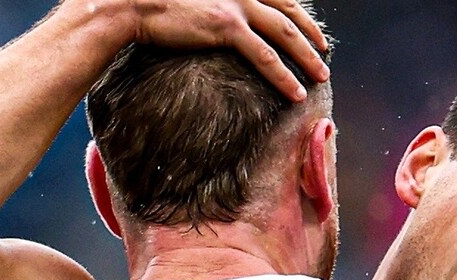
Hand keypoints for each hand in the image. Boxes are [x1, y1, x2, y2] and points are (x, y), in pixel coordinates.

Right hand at [128, 0, 329, 100]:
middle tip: (325, 53)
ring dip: (307, 57)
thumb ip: (213, 6)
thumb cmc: (153, 2)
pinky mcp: (227, 26)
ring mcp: (236, 4)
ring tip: (321, 75)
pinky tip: (296, 93)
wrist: (132, 2)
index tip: (309, 30)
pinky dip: (284, 76)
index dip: (298, 14)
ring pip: (285, 34)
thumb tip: (219, 24)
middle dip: (311, 34)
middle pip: (289, 12)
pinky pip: (266, 55)